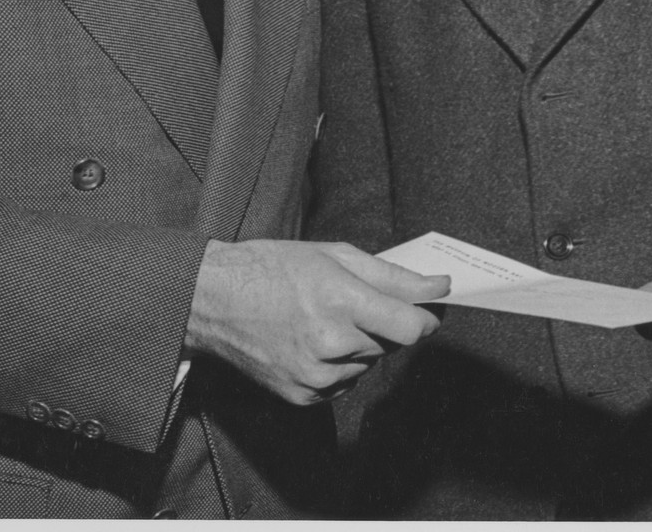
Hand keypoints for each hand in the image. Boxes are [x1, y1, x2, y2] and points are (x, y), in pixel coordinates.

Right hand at [185, 239, 449, 405]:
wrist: (212, 300)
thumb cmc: (272, 268)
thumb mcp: (336, 255)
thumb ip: (393, 276)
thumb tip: (439, 286)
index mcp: (341, 301)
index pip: (411, 327)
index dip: (426, 318)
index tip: (428, 307)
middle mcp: (331, 344)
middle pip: (391, 343)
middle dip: (384, 323)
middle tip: (352, 300)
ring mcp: (315, 375)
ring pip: (368, 363)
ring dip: (361, 343)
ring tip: (324, 318)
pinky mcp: (303, 396)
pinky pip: (344, 382)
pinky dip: (339, 364)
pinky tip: (312, 340)